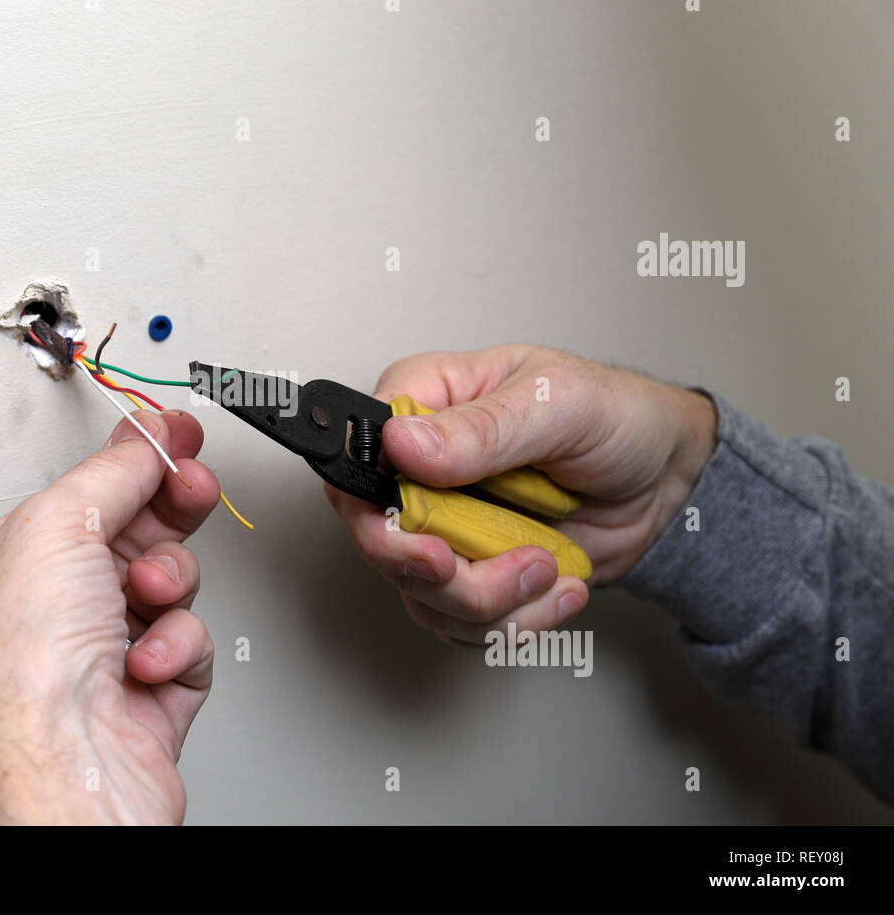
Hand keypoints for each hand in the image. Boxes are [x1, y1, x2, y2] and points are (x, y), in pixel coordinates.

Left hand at [0, 409, 221, 823]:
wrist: (67, 780)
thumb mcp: (53, 528)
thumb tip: (144, 438)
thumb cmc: (18, 680)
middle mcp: (38, 618)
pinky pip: (183, 642)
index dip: (124, 462)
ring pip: (162, 585)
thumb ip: (109, 473)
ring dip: (165, 584)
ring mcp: (92, 660)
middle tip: (193, 484)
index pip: (71, 498)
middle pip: (123, 535)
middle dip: (163, 510)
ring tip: (146, 596)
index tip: (169, 435)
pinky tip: (150, 660)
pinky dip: (177, 645)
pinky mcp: (144, 698)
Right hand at [326, 345, 716, 644]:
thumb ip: (480, 428)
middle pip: (379, 539)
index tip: (430, 544)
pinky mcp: (471, 570)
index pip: (357, 458)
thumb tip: (402, 443)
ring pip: (419, 593)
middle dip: (442, 575)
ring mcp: (444, 525)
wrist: (668, 479)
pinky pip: (460, 621)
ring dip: (492, 603)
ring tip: (550, 568)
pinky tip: (557, 588)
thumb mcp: (558, 405)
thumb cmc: (618, 418)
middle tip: (508, 570)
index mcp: (426, 403)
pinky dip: (514, 622)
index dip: (373, 512)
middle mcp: (420, 468)